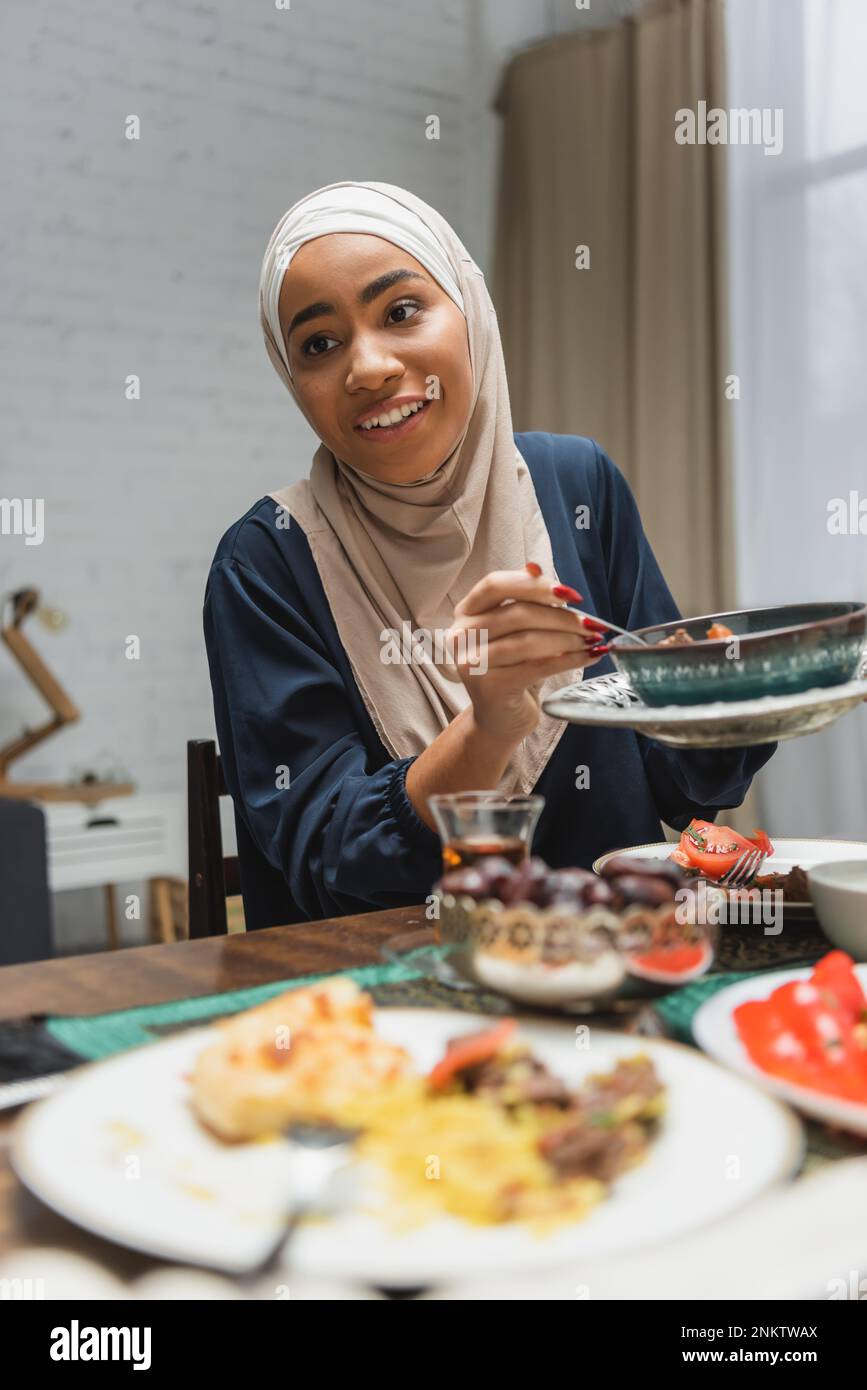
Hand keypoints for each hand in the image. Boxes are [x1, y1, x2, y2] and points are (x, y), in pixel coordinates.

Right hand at [445, 565, 607, 744]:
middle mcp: (461, 635)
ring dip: (569, 640)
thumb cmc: (513, 669)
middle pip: (517, 614)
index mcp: (466, 612)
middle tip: (592, 624)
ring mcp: (471, 663)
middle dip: (562, 617)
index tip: (570, 594)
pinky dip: (568, 660)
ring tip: (593, 641)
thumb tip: (536, 567)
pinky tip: (588, 657)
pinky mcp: (489, 688)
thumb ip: (525, 599)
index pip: (495, 584)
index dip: (534, 584)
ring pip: (528, 641)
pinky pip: (536, 667)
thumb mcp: (518, 630)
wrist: (500, 719)